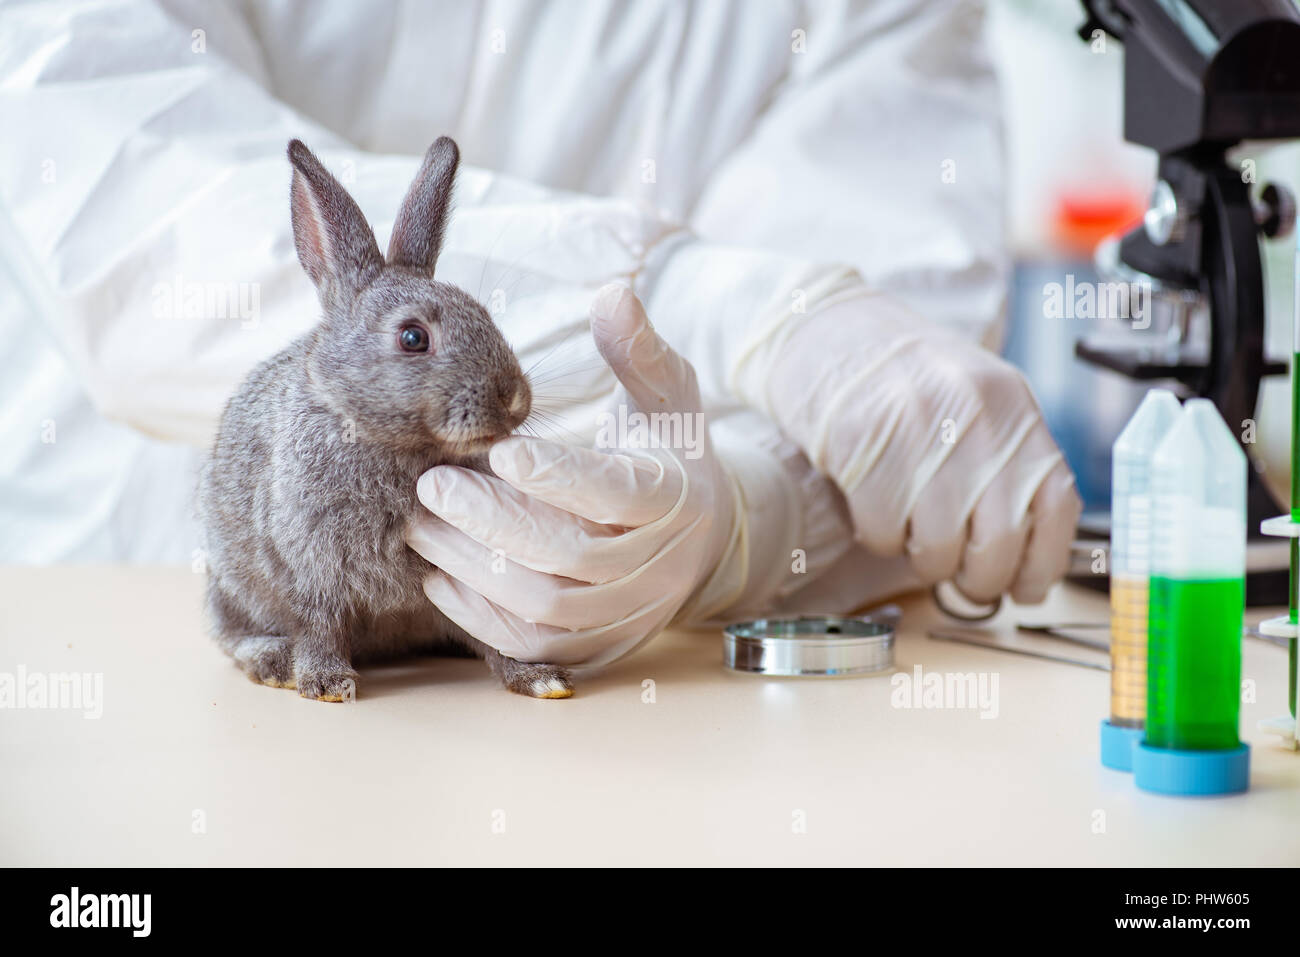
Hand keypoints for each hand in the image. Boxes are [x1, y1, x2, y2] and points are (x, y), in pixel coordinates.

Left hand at [406, 283, 736, 664]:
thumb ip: (638, 349)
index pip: (618, 494)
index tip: (501, 447)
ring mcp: (628, 613)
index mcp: (676, 498)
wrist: (696, 534)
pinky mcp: (597, 644)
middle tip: (431, 483)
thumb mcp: (665, 394)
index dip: (559, 475)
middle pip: (571, 557)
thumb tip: (613, 294)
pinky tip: (438, 575)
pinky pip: (534, 644)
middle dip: (492, 522)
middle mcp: (659, 564)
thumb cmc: (666, 449)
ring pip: (546, 607)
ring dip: (474, 569)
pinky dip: (480, 616)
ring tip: (420, 526)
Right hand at [756, 297, 1080, 604]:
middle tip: (962, 579)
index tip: (1026, 587)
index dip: (1044, 562)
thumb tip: (1029, 557)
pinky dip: (879, 537)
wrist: (829, 333)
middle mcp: (974, 417)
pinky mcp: (863, 447)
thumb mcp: (976, 408)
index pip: (1054, 505)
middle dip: (980, 579)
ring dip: (925, 560)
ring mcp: (918, 431)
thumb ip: (1008, 466)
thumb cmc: (906, 384)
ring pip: (939, 548)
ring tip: (912, 532)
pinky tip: (876, 509)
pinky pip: (883, 533)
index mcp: (1012, 409)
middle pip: (998, 541)